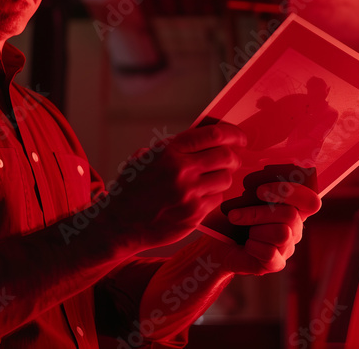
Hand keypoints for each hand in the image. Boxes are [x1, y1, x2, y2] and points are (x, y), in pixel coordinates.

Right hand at [109, 123, 245, 251]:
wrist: (118, 224)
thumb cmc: (131, 189)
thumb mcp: (144, 159)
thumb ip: (171, 147)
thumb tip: (202, 136)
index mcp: (169, 152)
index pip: (213, 135)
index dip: (233, 133)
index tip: (240, 137)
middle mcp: (181, 170)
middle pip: (226, 156)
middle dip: (234, 156)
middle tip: (234, 159)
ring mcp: (189, 194)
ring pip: (225, 178)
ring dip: (224, 177)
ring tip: (214, 178)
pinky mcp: (194, 214)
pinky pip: (217, 199)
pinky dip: (214, 195)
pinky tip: (203, 196)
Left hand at [214, 180, 321, 274]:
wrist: (215, 242)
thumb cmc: (233, 218)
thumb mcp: (245, 200)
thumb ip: (262, 193)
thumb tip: (263, 188)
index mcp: (292, 208)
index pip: (310, 201)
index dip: (291, 192)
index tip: (260, 190)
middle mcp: (294, 228)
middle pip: (290, 215)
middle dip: (258, 212)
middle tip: (235, 214)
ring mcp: (287, 247)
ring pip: (282, 233)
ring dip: (255, 229)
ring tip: (242, 231)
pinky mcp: (276, 264)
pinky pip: (270, 253)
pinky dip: (253, 246)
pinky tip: (246, 246)